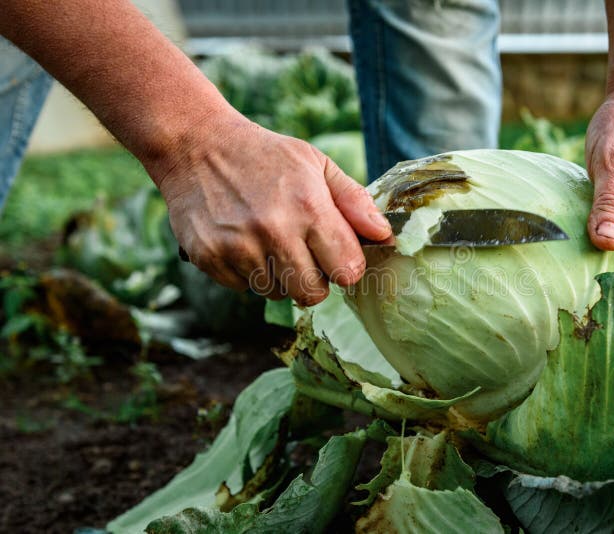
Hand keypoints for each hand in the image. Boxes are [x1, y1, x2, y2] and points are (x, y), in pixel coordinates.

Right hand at [150, 111, 391, 305]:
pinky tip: (243, 241)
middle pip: (312, 293)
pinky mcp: (209, 258)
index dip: (346, 265)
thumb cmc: (265, 156)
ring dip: (279, 276)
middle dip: (315, 279)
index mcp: (308, 207)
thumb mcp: (316, 164)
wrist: (195, 144)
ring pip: (277, 294)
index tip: (336, 252)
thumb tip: (385, 236)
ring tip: (269, 240)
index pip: (347, 271)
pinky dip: (248, 272)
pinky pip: (244, 288)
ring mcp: (237, 247)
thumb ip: (354, 201)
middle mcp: (273, 230)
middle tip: (303, 251)